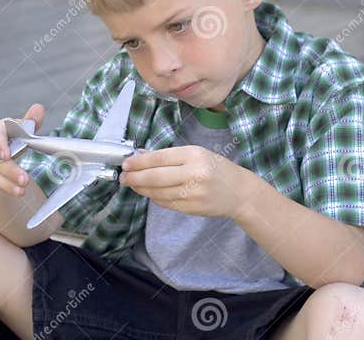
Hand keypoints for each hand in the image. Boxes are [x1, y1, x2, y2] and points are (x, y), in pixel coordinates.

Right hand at [0, 103, 44, 196]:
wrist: (0, 153)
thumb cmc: (14, 137)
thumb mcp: (22, 129)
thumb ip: (30, 121)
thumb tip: (39, 109)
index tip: (6, 155)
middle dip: (10, 170)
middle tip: (25, 179)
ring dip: (8, 183)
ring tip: (22, 189)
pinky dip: (6, 188)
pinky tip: (17, 191)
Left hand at [119, 145, 247, 218]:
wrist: (239, 192)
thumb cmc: (216, 169)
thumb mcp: (196, 154)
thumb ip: (168, 156)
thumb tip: (140, 156)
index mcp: (194, 155)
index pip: (159, 158)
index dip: (139, 162)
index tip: (126, 163)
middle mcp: (194, 173)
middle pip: (155, 177)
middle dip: (135, 177)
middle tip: (123, 177)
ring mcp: (193, 193)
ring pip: (158, 192)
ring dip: (142, 189)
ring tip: (132, 185)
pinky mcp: (192, 208)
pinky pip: (166, 203)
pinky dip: (154, 198)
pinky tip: (150, 193)